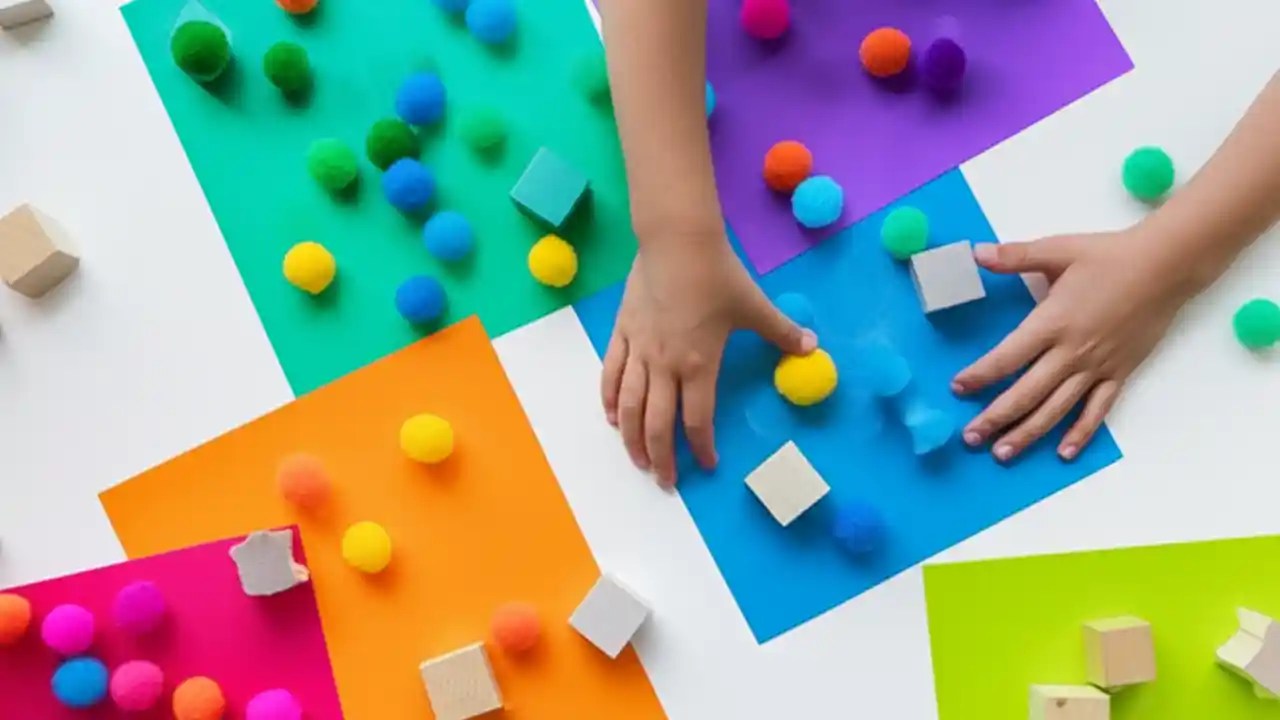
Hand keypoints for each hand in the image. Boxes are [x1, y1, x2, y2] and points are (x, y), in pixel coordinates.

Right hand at [602, 232, 816, 485]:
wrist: (677, 240)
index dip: (701, 448)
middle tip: (666, 481)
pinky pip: (611, 374)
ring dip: (632, 438)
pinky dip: (610, 400)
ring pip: (628, 405)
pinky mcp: (623, 332)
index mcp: (698, 364)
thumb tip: (812, 348)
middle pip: (657, 423)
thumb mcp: (755, 305)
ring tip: (637, 459)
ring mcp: (639, 350)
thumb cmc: (717, 274)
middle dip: (662, 457)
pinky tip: (612, 417)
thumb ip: (782, 332)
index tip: (708, 465)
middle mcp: (664, 365)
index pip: (696, 420)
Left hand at [953, 229, 1197, 461]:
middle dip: (995, 418)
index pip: (1006, 357)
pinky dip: (1080, 433)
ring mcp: (1097, 367)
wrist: (1166, 266)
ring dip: (1028, 433)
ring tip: (1003, 453)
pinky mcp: (1120, 373)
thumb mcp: (1057, 250)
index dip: (980, 375)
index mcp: (1052, 323)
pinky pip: (1098, 410)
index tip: (957, 388)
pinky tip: (1063, 453)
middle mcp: (1072, 352)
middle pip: (1026, 393)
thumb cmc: (1109, 256)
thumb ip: (1014, 256)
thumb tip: (976, 253)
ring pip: (1056, 409)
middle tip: (970, 438)